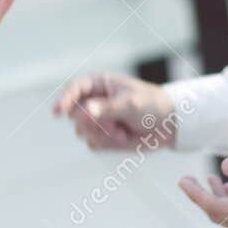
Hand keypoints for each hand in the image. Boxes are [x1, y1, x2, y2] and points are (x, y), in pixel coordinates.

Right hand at [52, 72, 174, 150]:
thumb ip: (107, 109)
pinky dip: (107, 144)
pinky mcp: (103, 136)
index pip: (75, 89)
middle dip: (92, 123)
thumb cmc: (152, 106)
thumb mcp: (131, 104)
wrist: (169, 125)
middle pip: (76, 114)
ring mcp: (97, 120)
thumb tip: (85, 112)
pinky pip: (93, 144)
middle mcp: (94, 101)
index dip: (65, 99)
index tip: (59, 112)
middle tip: (112, 124)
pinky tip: (123, 138)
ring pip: (83, 131)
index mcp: (99, 84)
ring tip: (122, 131)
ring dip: (103, 135)